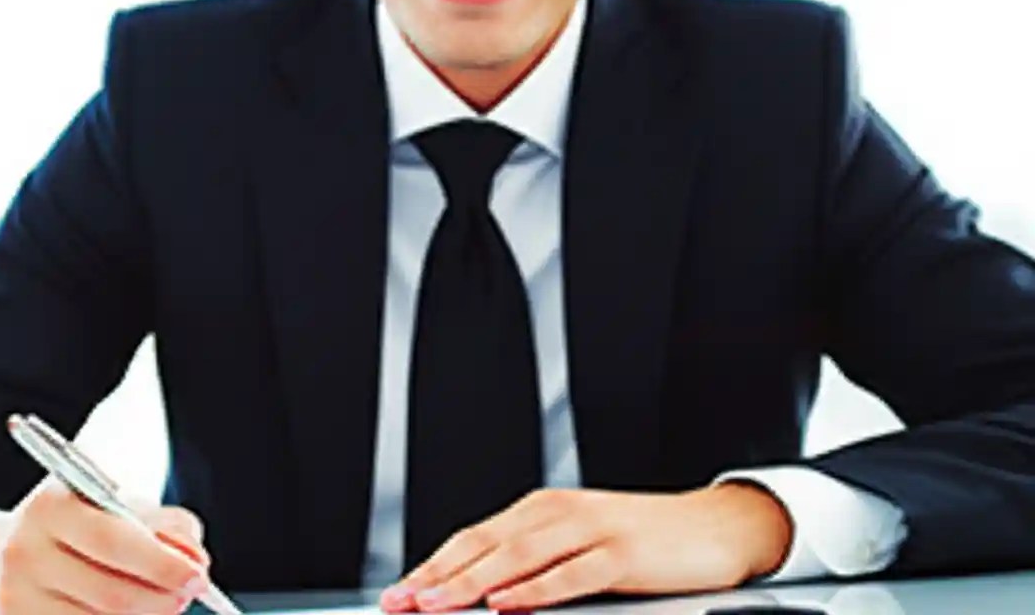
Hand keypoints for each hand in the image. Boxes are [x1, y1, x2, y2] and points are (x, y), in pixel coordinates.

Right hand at [0, 476, 211, 613]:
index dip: (163, 565)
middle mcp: (24, 552)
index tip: (198, 576)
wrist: (26, 549)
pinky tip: (134, 614)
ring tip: (163, 603)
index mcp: (51, 507)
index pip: (114, 541)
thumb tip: (194, 561)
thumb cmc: (91, 525)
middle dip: (162, 599)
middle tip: (187, 594)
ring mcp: (15, 597)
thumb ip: (171, 528)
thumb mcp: (129, 509)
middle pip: (111, 594)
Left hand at [380, 484, 792, 611]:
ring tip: (436, 604)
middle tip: (402, 602)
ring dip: (472, 582)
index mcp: (542, 509)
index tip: (398, 592)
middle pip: (486, 545)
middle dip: (438, 576)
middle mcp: (559, 513)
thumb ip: (533, 563)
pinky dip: (534, 590)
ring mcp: (591, 530)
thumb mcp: (579, 544)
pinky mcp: (622, 553)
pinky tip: (506, 604)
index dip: (432, 565)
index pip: (473, 537)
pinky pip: (570, 573)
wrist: (715, 526)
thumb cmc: (643, 540)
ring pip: (518, 556)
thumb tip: (480, 595)